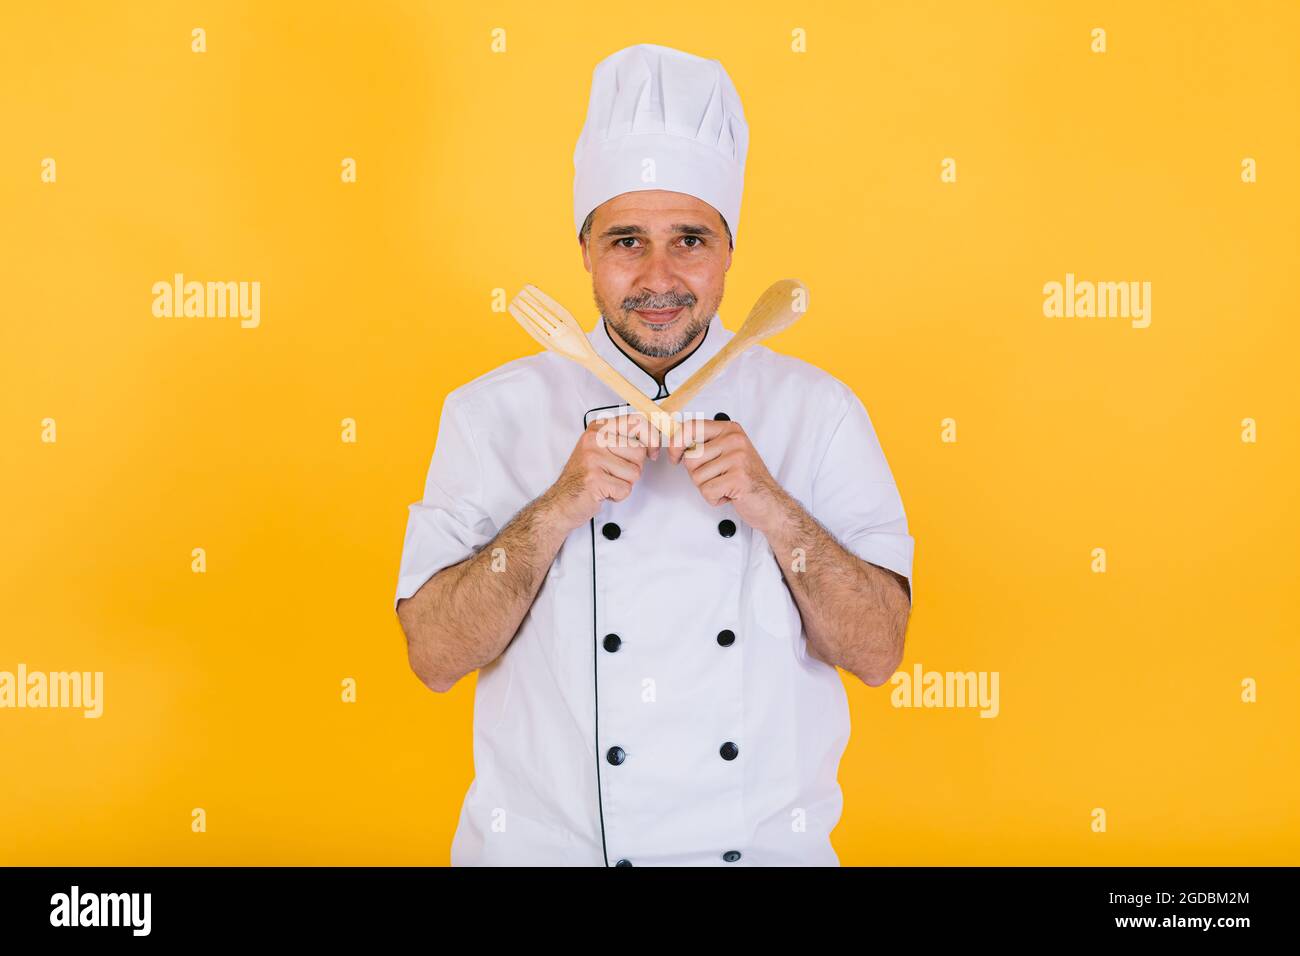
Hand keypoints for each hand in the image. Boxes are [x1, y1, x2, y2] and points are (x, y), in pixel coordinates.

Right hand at [544, 413, 655, 531]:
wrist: (562, 501)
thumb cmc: (584, 476)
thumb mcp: (601, 448)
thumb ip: (624, 439)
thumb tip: (654, 437)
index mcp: (599, 428)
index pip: (637, 421)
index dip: (652, 438)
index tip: (653, 451)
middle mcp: (594, 439)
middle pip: (639, 452)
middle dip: (633, 468)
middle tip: (614, 472)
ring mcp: (593, 458)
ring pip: (635, 472)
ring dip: (625, 483)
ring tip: (607, 481)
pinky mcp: (594, 479)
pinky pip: (625, 489)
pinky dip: (618, 495)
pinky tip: (603, 491)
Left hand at [667, 417, 785, 532]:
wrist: (769, 501)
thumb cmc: (745, 478)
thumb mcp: (725, 452)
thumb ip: (704, 444)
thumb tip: (675, 442)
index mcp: (729, 429)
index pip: (691, 426)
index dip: (676, 443)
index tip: (675, 456)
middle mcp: (734, 439)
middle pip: (691, 457)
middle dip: (696, 474)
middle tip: (716, 477)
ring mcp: (738, 457)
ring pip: (697, 476)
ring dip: (707, 487)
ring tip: (725, 485)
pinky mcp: (739, 477)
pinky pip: (707, 491)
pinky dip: (714, 498)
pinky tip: (728, 494)